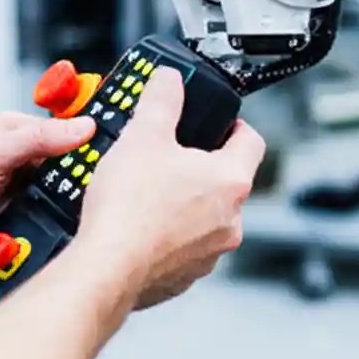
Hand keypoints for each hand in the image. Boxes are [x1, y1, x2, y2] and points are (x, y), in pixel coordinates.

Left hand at [0, 112, 95, 281]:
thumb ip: (38, 139)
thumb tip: (82, 126)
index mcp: (16, 135)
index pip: (68, 127)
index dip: (92, 135)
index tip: (117, 146)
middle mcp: (21, 164)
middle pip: (71, 171)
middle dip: (77, 187)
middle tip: (83, 196)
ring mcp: (20, 197)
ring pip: (62, 205)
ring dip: (57, 218)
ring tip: (50, 221)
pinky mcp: (17, 227)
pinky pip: (45, 233)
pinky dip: (44, 239)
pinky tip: (38, 242)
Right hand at [74, 67, 264, 309]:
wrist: (106, 267)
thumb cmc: (129, 209)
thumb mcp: (143, 135)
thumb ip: (162, 100)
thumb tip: (169, 81)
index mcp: (230, 181)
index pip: (252, 141)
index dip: (235, 126)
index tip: (220, 124)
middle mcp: (230, 220)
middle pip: (226, 181)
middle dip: (199, 167)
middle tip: (169, 156)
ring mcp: (209, 253)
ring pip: (206, 217)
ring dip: (185, 204)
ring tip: (149, 193)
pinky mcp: (185, 277)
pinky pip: (183, 248)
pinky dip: (167, 236)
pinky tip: (140, 225)